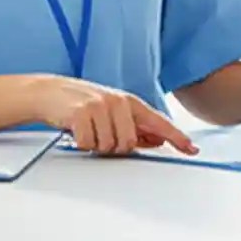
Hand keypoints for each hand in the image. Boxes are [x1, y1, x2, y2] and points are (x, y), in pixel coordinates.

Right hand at [31, 76, 197, 155]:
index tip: (191, 148)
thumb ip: (135, 126)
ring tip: (88, 130)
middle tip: (100, 134)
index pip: (158, 122)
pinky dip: (81, 143)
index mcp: (130, 102)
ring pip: (108, 147)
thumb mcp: (112, 112)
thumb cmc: (82, 103)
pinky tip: (76, 129)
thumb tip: (158, 141)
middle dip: (114, 147)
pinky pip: (88, 144)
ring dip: (96, 145)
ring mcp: (100, 106)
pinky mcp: (81, 113)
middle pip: (129, 144)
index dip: (176, 137)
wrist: (49, 92)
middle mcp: (118, 102)